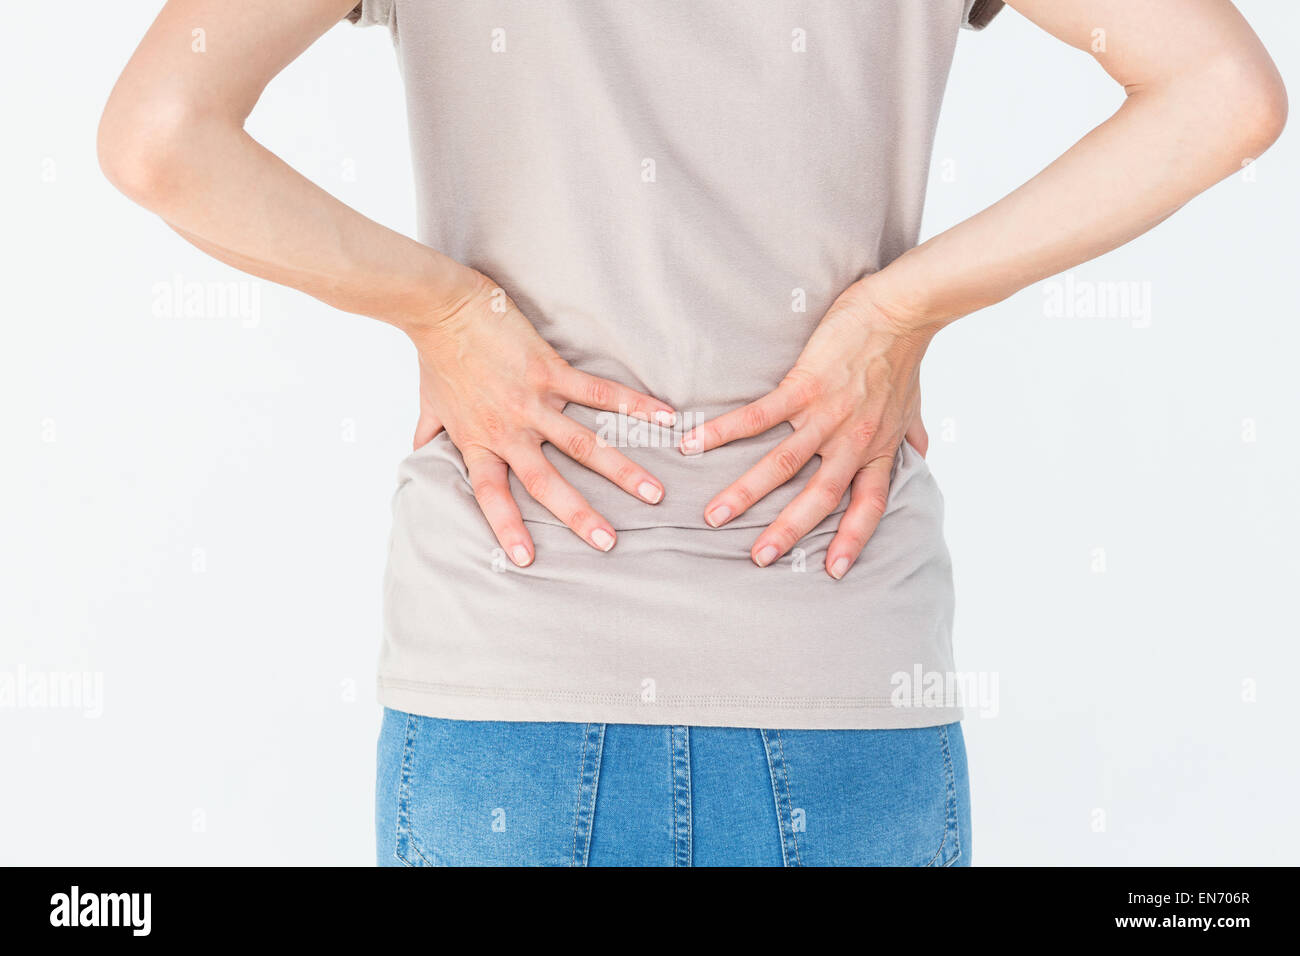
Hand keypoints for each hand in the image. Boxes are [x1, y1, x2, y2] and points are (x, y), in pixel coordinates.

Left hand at [408, 272, 675, 565]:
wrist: (442, 307)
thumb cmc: (436, 354)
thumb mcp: (429, 402)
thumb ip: (429, 431)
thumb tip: (417, 449)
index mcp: (478, 442)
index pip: (492, 496)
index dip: (507, 528)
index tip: (528, 561)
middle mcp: (507, 430)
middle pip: (546, 482)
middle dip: (580, 515)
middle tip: (610, 543)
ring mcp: (532, 401)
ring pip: (583, 445)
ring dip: (621, 471)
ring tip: (654, 493)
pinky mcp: (550, 370)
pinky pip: (598, 393)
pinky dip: (634, 405)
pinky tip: (666, 418)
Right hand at [681, 281, 930, 578]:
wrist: (901, 310)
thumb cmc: (903, 356)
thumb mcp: (912, 406)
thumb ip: (911, 436)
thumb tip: (922, 454)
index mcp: (877, 449)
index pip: (868, 506)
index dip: (852, 540)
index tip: (834, 572)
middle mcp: (852, 440)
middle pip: (818, 497)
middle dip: (787, 531)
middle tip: (758, 559)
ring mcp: (827, 414)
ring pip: (783, 464)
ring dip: (746, 492)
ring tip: (713, 515)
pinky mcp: (804, 385)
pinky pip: (759, 416)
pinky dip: (724, 431)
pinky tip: (693, 444)